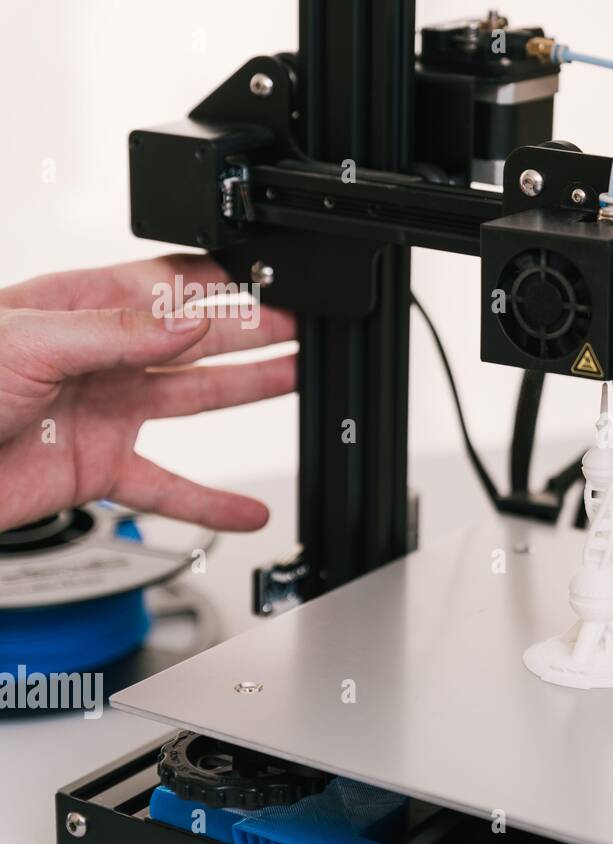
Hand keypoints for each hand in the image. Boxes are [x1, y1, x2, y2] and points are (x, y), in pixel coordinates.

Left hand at [0, 254, 295, 532]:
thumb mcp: (26, 342)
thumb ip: (117, 332)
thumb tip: (189, 319)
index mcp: (80, 308)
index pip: (168, 287)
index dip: (222, 285)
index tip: (270, 283)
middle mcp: (100, 357)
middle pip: (195, 339)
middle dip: (253, 329)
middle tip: (303, 324)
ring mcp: (104, 412)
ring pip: (195, 399)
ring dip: (249, 389)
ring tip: (299, 378)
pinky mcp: (99, 468)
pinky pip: (169, 486)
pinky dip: (211, 502)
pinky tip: (247, 509)